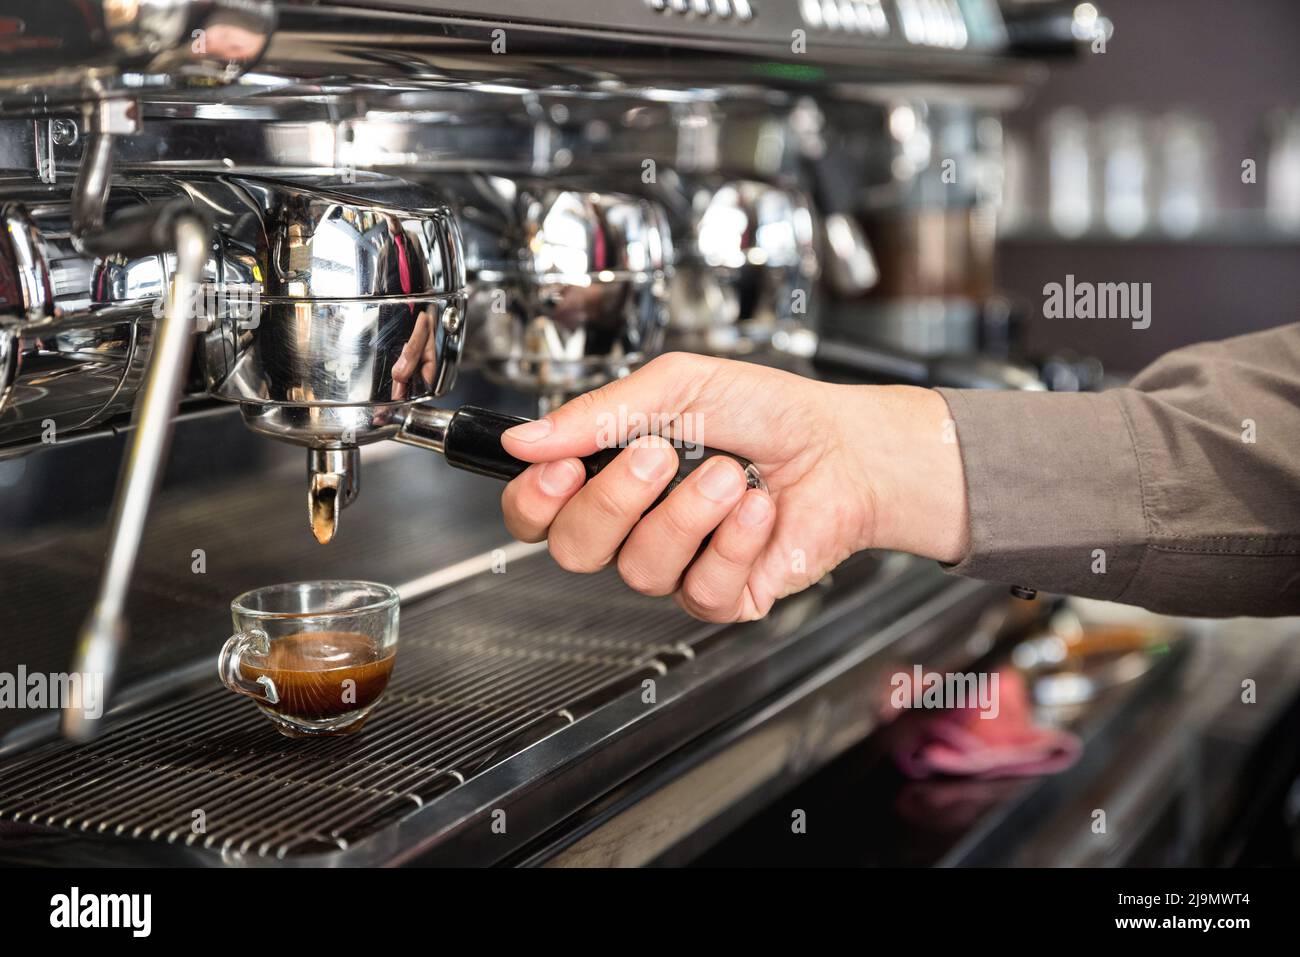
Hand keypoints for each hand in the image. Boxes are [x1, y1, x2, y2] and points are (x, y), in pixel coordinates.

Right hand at [499, 353, 969, 621]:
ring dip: (690, 512)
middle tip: (657, 456)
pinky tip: (759, 508)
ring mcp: (676, 568)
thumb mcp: (679, 387)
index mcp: (608, 477)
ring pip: (640, 569)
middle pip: (574, 550)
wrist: (843, 447)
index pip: (536, 513)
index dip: (535, 500)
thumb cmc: (766, 413)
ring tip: (731, 474)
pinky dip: (736, 540)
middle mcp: (634, 529)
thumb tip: (526, 439)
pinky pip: (701, 589)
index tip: (562, 466)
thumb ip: (599, 413)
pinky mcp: (723, 597)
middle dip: (614, 501)